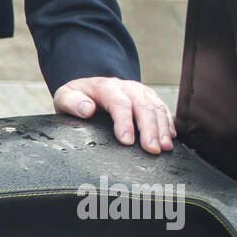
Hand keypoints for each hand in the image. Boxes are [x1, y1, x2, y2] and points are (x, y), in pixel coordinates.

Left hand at [53, 77, 175, 154]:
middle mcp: (127, 87)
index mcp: (106, 87)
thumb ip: (71, 102)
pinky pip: (163, 109)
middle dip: (149, 129)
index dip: (124, 122)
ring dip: (163, 128)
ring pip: (156, 108)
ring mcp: (140, 92)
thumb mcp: (65, 97)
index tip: (127, 141)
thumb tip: (87, 109)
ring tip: (165, 148)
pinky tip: (171, 138)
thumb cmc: (76, 98)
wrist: (89, 88)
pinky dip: (168, 123)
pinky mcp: (149, 98)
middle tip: (152, 149)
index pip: (119, 103)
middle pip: (143, 106)